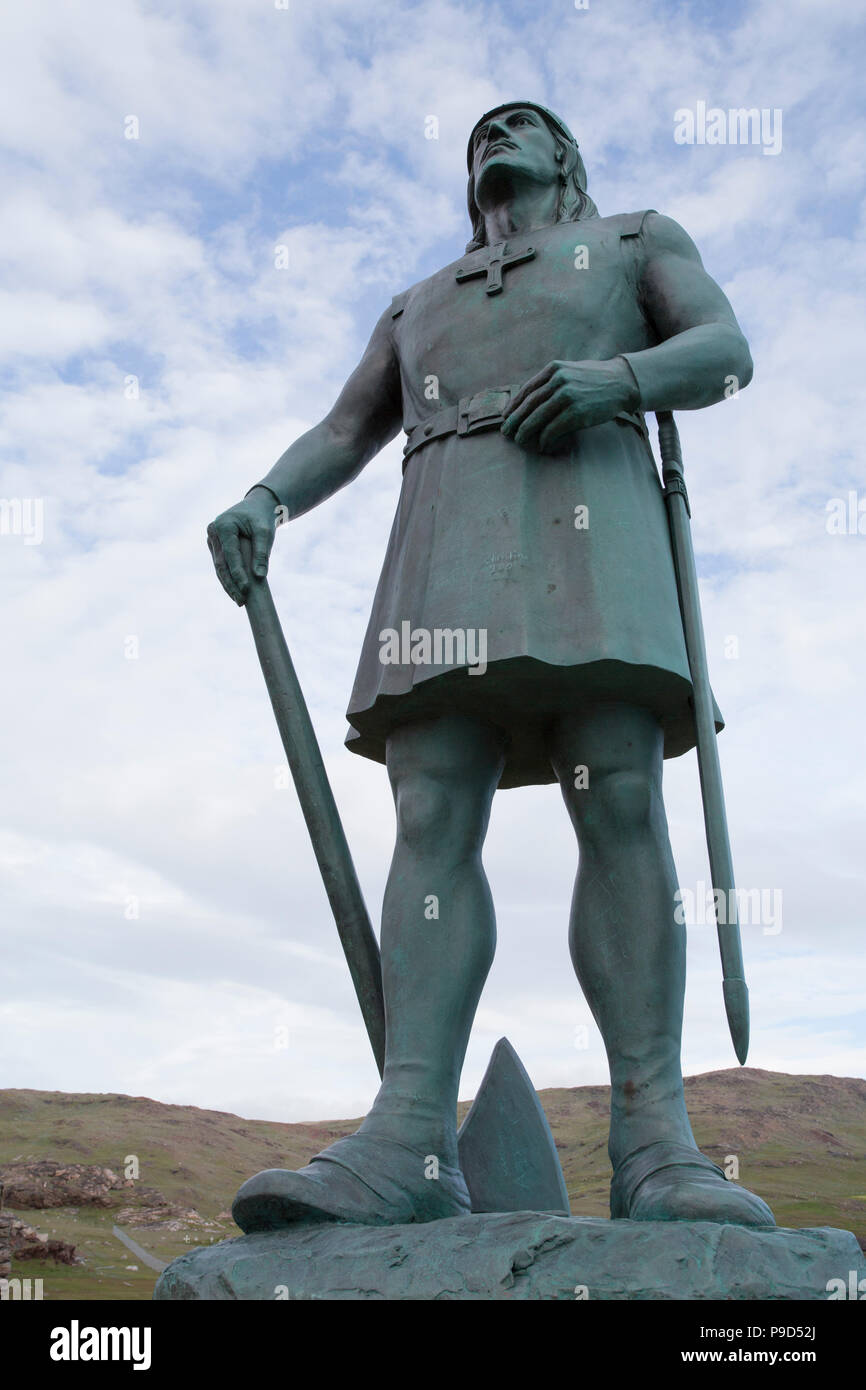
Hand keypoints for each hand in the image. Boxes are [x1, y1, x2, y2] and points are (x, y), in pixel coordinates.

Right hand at [207, 487, 279, 604]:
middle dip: (231, 584)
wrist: (257, 507)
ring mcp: (212, 540)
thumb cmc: (262, 518)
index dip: (237, 573)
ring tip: (239, 601)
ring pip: (219, 567)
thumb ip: (262, 552)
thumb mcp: (265, 532)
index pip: (230, 555)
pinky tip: (235, 593)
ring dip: (228, 585)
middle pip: (221, 564)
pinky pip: (221, 566)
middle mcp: (213, 532)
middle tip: (241, 601)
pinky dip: (228, 579)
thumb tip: (259, 576)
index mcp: (223, 525)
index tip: (246, 589)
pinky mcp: (215, 547)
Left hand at [501, 358, 639, 453]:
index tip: (506, 416)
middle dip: (515, 421)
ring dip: (526, 432)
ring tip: (520, 441)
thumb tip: (531, 399)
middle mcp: (559, 380)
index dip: (514, 405)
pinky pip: (554, 429)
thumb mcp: (571, 371)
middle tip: (507, 432)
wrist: (622, 382)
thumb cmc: (595, 379)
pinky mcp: (577, 412)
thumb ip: (552, 380)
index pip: (527, 389)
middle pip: (529, 405)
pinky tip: (543, 445)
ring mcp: (567, 396)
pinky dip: (546, 439)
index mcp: (554, 369)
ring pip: (537, 418)